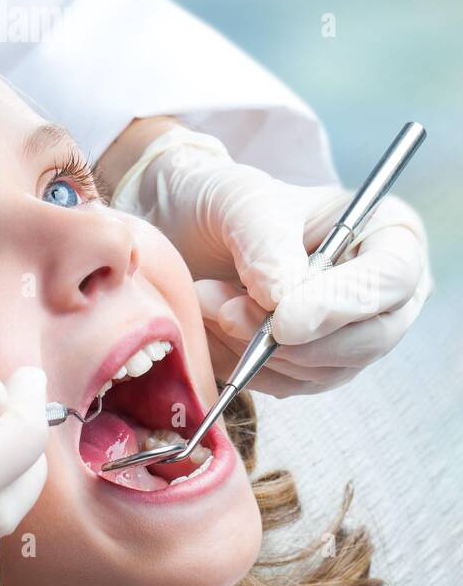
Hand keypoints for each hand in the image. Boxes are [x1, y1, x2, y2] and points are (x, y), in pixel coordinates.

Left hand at [111, 127, 431, 395]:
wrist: (191, 229)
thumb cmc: (231, 203)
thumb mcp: (243, 201)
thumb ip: (267, 243)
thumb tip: (283, 299)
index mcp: (387, 232)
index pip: (393, 277)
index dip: (342, 303)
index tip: (283, 321)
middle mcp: (382, 291)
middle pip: (371, 338)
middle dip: (295, 338)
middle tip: (228, 313)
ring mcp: (352, 334)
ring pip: (325, 368)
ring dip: (258, 348)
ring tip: (205, 301)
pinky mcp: (314, 367)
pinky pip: (290, 385)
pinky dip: (244, 365)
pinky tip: (209, 328)